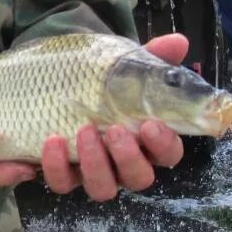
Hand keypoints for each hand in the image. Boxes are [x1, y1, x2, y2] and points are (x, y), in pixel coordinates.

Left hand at [40, 33, 188, 198]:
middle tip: (115, 130)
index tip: (150, 124)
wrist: (58, 84)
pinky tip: (52, 141)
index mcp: (146, 140)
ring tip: (84, 130)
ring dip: (95, 164)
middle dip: (129, 158)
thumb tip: (178, 42)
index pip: (168, 154)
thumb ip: (152, 56)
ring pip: (103, 189)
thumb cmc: (102, 82)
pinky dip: (57, 166)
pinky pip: (62, 183)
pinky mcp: (63, 174)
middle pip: (139, 179)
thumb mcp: (125, 67)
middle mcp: (123, 163)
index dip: (164, 144)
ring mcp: (93, 172)